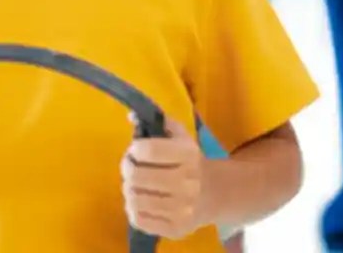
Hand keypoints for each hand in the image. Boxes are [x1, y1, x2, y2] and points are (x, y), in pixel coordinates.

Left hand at [122, 116, 216, 239]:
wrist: (214, 194)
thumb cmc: (190, 162)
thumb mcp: (182, 138)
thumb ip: (159, 123)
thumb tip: (131, 115)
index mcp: (189, 156)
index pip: (148, 150)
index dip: (134, 149)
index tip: (135, 150)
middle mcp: (187, 183)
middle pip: (136, 176)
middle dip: (128, 169)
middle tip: (131, 168)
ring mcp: (181, 208)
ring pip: (134, 198)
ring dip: (129, 190)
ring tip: (135, 186)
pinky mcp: (175, 228)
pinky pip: (138, 219)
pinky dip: (133, 209)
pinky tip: (141, 201)